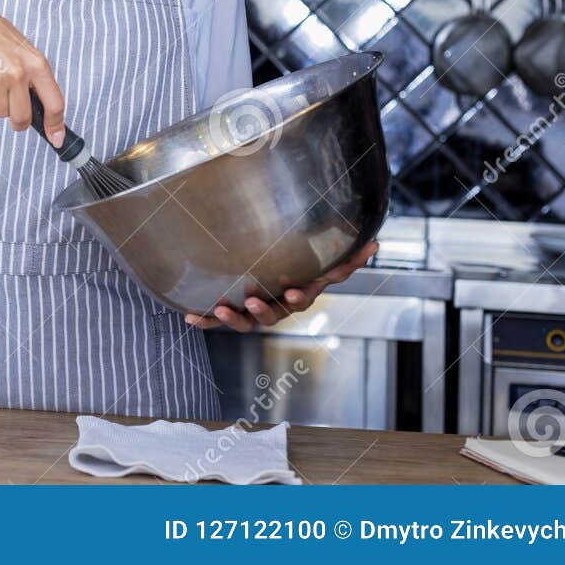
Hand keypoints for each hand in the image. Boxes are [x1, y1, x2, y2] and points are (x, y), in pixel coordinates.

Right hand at [0, 0, 67, 144]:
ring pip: (2, 113)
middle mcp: (18, 74)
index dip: (56, 126)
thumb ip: (36, 79)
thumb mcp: (26, 51)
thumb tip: (47, 111)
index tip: (56, 139)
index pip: (54, 104)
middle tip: (13, 108)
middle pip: (23, 118)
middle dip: (19, 121)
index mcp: (36, 64)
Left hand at [185, 241, 378, 331]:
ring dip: (232, 318)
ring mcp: (254, 312)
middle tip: (253, 301)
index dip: (298, 296)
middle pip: (272, 315)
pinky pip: (218, 320)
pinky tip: (189, 316)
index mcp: (297, 294)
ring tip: (220, 307)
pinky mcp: (233, 312)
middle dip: (262, 310)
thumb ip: (348, 257)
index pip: (302, 298)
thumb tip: (374, 243)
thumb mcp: (325, 263)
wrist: (276, 279)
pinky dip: (205, 320)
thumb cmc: (303, 270)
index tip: (294, 292)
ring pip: (245, 322)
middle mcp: (277, 306)